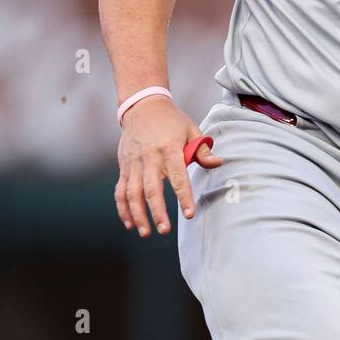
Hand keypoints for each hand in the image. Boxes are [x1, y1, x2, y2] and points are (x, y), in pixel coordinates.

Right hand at [115, 96, 222, 236]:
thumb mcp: (191, 130)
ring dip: (137, 215)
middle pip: (151, 189)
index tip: (190, 214)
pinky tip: (130, 223)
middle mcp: (149, 157)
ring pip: (132, 193)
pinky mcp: (124, 167)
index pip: (178, 177)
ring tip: (146, 232)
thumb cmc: (171, 121)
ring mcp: (133, 163)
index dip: (184, 196)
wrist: (142, 106)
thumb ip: (203, 150)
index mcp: (169, 149)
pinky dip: (123, 208)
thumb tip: (219, 163)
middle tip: (165, 231)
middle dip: (157, 212)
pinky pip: (120, 191)